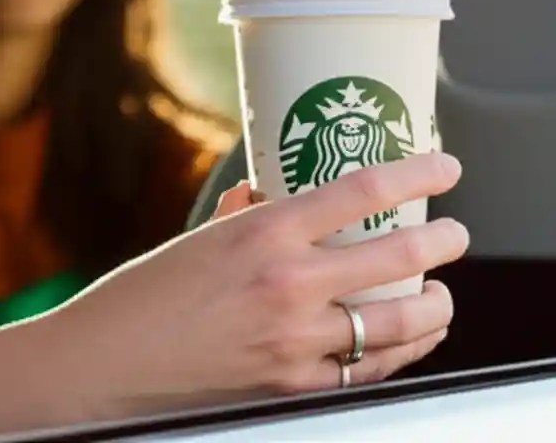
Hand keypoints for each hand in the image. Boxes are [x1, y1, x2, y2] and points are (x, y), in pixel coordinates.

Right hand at [49, 152, 467, 420]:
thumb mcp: (194, 240)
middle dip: (444, 243)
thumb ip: (241, 215)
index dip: (420, 174)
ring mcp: (295, 339)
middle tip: (456, 236)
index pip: (364, 190)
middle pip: (398, 256)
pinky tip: (408, 342)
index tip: (447, 168)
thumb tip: (262, 193)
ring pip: (397, 322)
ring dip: (435, 306)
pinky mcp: (292, 386)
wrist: (100, 371)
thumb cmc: (138, 302)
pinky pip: (366, 371)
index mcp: (264, 231)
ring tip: (441, 295)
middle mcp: (289, 282)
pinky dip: (398, 354)